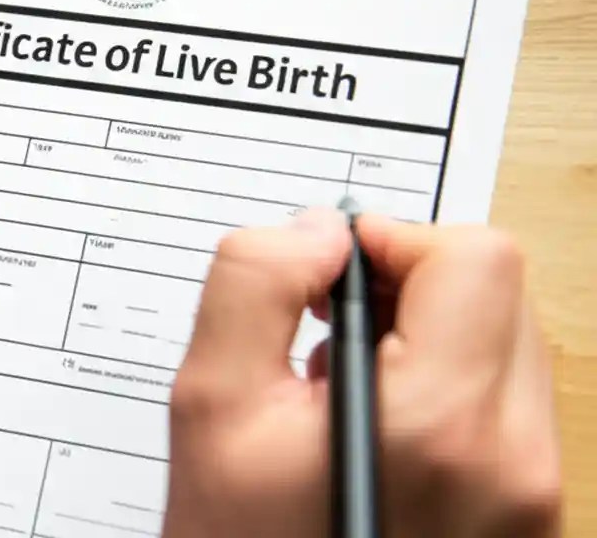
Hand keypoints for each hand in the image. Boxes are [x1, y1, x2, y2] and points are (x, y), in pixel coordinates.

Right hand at [165, 210, 560, 537]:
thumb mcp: (210, 407)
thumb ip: (252, 284)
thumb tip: (316, 232)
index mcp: (439, 425)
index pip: (473, 258)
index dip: (391, 241)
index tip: (331, 279)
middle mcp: (513, 461)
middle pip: (498, 290)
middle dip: (408, 286)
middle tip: (330, 335)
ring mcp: (533, 494)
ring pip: (507, 339)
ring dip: (427, 335)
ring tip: (348, 391)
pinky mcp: (532, 511)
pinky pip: (508, 399)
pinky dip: (446, 385)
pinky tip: (379, 427)